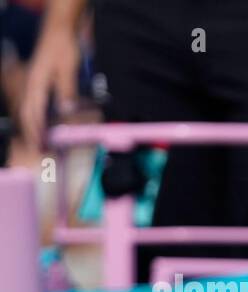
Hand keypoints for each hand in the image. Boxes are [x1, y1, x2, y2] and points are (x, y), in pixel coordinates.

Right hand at [21, 25, 80, 145]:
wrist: (59, 31)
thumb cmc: (63, 48)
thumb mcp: (68, 69)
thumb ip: (66, 90)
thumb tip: (65, 110)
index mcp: (36, 83)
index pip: (34, 113)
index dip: (36, 131)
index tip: (41, 145)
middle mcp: (31, 85)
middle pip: (28, 114)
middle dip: (32, 134)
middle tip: (39, 152)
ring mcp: (34, 83)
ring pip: (29, 110)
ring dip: (33, 127)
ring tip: (39, 143)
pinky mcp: (39, 83)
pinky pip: (35, 104)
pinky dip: (37, 117)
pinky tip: (43, 125)